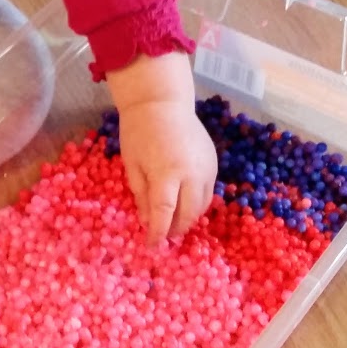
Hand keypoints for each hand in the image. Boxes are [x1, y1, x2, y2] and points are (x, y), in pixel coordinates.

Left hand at [106, 51, 216, 245]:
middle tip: (163, 235)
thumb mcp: (132, 165)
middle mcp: (192, 174)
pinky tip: (185, 204)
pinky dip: (197, 203)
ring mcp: (207, 168)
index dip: (158, 233)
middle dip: (176, 229)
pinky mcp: (214, 163)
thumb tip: (148, 222)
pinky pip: (208, 192)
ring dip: (189, 218)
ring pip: (202, 206)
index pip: (165, 213)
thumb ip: (141, 195)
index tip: (151, 245)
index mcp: (166, 174)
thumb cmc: (139, 132)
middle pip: (188, 214)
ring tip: (174, 222)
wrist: (162, 103)